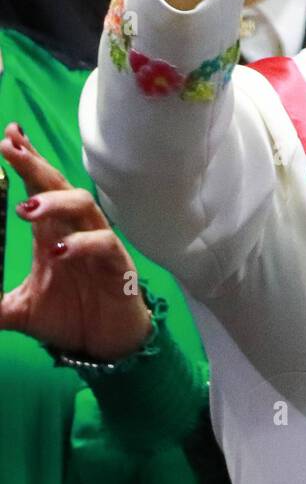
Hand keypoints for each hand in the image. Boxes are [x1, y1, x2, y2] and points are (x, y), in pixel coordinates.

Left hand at [0, 124, 151, 360]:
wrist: (104, 347)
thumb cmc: (67, 317)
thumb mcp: (19, 311)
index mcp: (52, 233)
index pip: (39, 188)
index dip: (27, 161)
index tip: (8, 136)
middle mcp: (75, 231)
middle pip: (58, 187)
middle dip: (35, 166)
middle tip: (10, 148)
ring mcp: (98, 245)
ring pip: (84, 206)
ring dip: (57, 202)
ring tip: (28, 208)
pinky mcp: (117, 266)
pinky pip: (104, 244)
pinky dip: (83, 244)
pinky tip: (60, 251)